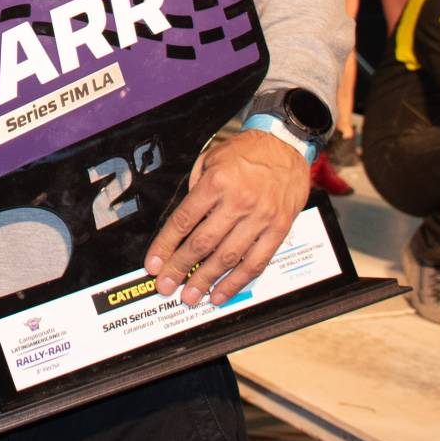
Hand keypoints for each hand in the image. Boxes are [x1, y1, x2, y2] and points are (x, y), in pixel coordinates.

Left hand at [142, 130, 309, 306]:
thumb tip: (185, 223)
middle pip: (202, 243)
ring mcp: (260, 217)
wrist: (286, 144)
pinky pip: (256, 262)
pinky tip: (221, 293)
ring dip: (206, 281)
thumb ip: (198, 189)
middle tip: (165, 286)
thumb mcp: (213, 158)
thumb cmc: (247, 151)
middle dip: (180, 268)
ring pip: (228, 258)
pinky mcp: (279, 229)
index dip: (165, 246)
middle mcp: (238, 201)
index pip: (183, 220)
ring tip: (190, 296)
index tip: (153, 264)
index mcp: (217, 182)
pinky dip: (237, 282)